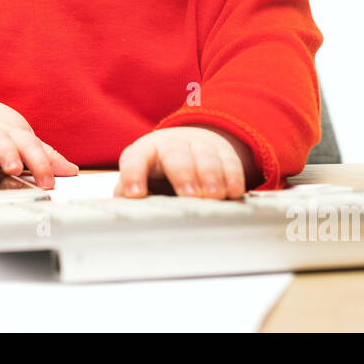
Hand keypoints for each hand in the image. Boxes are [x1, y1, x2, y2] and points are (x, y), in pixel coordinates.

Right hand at [0, 97, 78, 188]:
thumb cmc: (1, 136)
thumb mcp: (24, 144)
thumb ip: (45, 157)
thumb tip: (72, 171)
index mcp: (12, 136)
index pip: (30, 148)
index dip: (40, 164)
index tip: (48, 182)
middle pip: (0, 142)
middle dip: (6, 154)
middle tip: (13, 168)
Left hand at [115, 126, 256, 198]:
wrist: (188, 148)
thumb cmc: (156, 175)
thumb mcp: (140, 182)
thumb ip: (132, 198)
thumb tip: (128, 218)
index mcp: (143, 153)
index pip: (135, 159)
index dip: (134, 175)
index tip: (136, 194)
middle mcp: (170, 145)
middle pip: (175, 154)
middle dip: (183, 174)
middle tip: (189, 196)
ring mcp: (198, 145)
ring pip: (205, 155)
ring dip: (211, 176)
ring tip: (214, 196)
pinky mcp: (222, 151)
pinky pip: (229, 160)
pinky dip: (233, 177)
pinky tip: (234, 192)